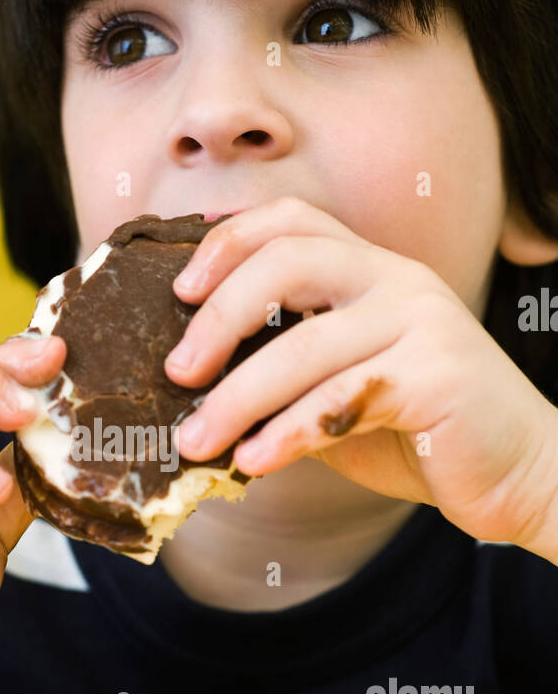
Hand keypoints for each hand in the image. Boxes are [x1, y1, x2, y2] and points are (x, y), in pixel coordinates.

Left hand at [165, 197, 557, 550]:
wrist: (519, 473)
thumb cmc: (419, 432)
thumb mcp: (339, 392)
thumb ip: (284, 377)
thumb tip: (192, 391)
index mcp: (372, 270)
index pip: (294, 220)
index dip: (228, 241)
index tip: (179, 289)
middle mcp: (398, 280)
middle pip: (288, 263)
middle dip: (218, 317)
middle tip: (176, 371)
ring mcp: (422, 323)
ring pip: (306, 346)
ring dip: (237, 398)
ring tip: (195, 440)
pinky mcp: (438, 376)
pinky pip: (341, 399)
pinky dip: (287, 433)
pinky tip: (251, 462)